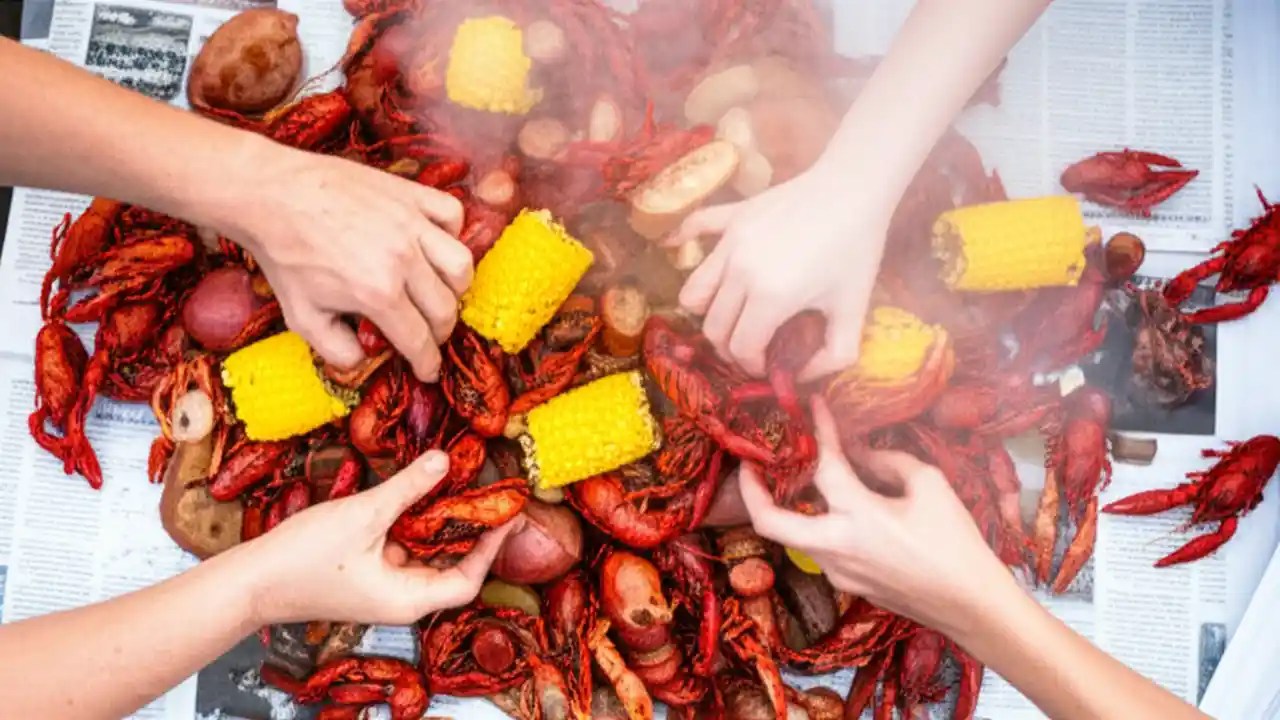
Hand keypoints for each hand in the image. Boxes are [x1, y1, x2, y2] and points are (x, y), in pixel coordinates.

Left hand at [221, 143, 472, 382]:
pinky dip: (451, 232)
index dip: (427, 362)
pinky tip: (432, 244)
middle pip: (445, 308)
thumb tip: (365, 360)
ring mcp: (411, 223)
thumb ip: (336, 350)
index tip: (428, 370)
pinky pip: (452, 215)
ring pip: (461, 265)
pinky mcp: (410, 194)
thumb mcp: (301, 316)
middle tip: (428, 334)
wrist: (272, 195)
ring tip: (439, 291)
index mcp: (378, 293)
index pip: (419, 340)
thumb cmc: (285, 255)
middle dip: (440, 331)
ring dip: (455, 287)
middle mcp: (404, 259)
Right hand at [240, 450, 520, 625]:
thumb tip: (445, 460)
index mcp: (408, 599)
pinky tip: (423, 493)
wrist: (250, 581)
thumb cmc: (301, 560)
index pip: (468, 580)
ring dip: (445, 524)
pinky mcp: (369, 570)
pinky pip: (404, 547)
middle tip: (497, 497)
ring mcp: (385, 585)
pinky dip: (417, 523)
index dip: (493, 548)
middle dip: (476, 533)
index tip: (510, 514)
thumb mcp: (362, 516)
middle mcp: (402, 598)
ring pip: (428, 554)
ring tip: (467, 488)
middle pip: (454, 568)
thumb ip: (406, 489)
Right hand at [665, 166, 889, 379]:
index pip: (741, 347)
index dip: (752, 365)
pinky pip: (694, 229)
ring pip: (694, 291)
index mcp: (770, 298)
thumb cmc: (857, 249)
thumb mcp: (854, 310)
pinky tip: (683, 250)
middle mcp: (740, 272)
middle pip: (714, 326)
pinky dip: (684, 242)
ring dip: (706, 311)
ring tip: (729, 312)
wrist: (854, 188)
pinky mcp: (730, 216)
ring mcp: (730, 242)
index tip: (767, 364)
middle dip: (729, 346)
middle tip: (751, 345)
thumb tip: (802, 376)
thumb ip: (834, 356)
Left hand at [738, 398, 1012, 631]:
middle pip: (770, 522)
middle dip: (750, 491)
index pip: (824, 465)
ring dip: (787, 508)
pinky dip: (818, 524)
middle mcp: (837, 548)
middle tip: (748, 464)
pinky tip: (836, 509)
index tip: (812, 406)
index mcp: (859, 518)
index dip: (817, 431)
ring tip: (794, 479)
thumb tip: (860, 452)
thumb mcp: (931, 487)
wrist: (971, 606)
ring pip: (793, 537)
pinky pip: (820, 549)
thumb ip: (889, 462)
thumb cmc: (957, 543)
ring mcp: (837, 572)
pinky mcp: (848, 585)